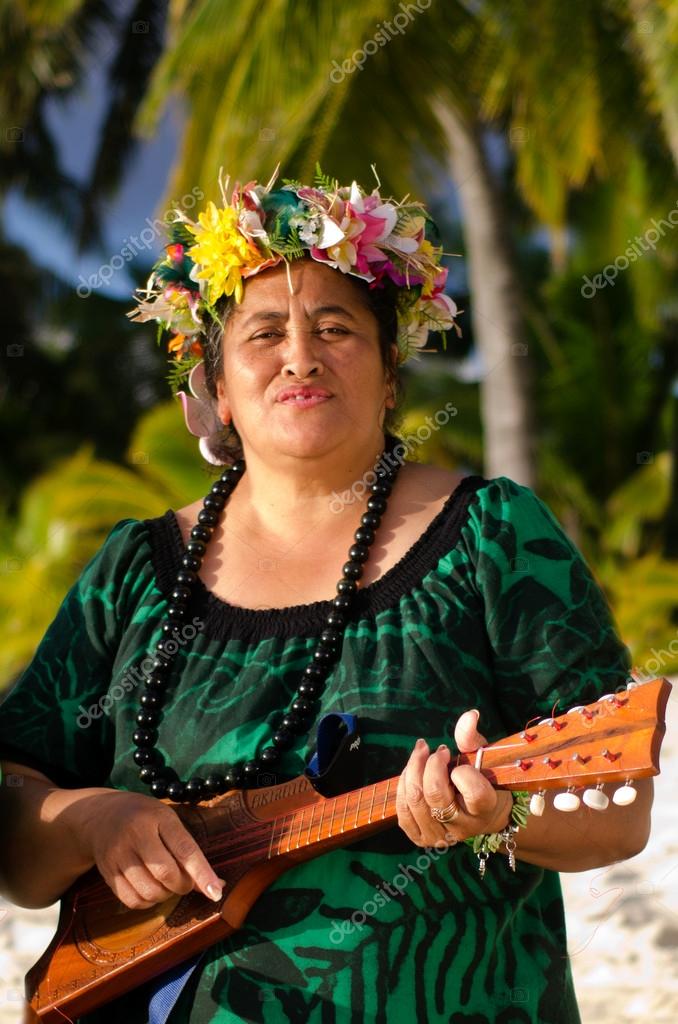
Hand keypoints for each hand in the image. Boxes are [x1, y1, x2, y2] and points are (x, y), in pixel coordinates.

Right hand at [71, 789, 224, 909]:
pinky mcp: (107, 872)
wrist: (102, 815)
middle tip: (184, 881)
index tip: (216, 893)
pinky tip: (150, 890)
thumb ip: (189, 851)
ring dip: (165, 895)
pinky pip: (132, 900)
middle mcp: (136, 835)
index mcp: (158, 817)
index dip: (202, 873)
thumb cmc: (145, 818)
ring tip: (166, 883)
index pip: (185, 849)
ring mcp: (118, 855)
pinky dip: (148, 902)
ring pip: (149, 891)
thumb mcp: (168, 821)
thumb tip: (217, 884)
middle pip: (166, 873)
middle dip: (182, 885)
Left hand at [396, 710, 512, 847]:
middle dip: (430, 763)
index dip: (463, 772)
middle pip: (434, 793)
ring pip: (415, 800)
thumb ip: (472, 738)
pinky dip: (404, 785)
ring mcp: (439, 837)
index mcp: (484, 810)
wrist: (478, 814)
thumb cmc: (481, 780)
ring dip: (413, 769)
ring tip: (421, 754)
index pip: (474, 792)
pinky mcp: (421, 838)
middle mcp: (462, 829)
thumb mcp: (481, 757)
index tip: (459, 762)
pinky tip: (411, 772)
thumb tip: (470, 715)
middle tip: (436, 750)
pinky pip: (402, 810)